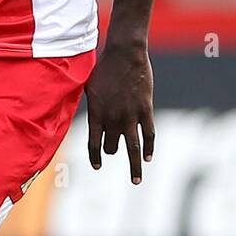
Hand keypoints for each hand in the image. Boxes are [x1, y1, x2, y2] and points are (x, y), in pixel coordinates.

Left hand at [85, 43, 154, 184]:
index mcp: (97, 114)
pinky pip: (149, 134)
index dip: (95, 157)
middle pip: (111, 146)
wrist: (124, 54)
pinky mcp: (146, 110)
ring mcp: (131, 115)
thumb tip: (86, 116)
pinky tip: (148, 158)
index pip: (93, 144)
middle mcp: (113, 118)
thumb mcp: (89, 87)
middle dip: (110, 150)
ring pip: (132, 149)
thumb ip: (90, 106)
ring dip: (134, 168)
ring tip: (135, 181)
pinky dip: (149, 148)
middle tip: (112, 149)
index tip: (97, 166)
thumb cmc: (104, 67)